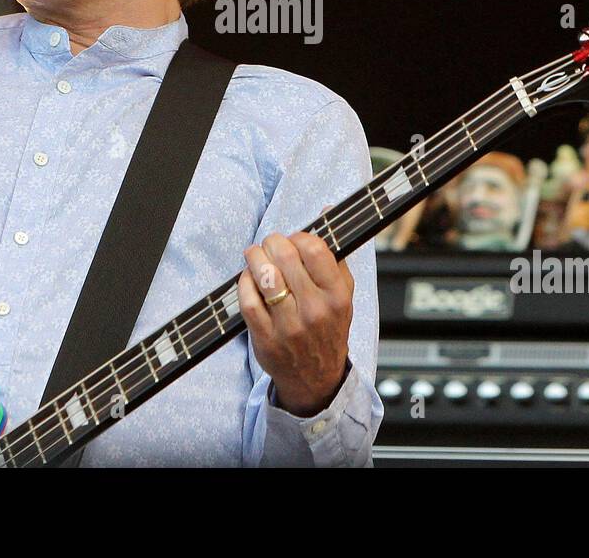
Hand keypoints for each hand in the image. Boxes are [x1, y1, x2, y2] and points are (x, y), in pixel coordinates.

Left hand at [240, 222, 352, 416]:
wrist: (317, 377)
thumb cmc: (329, 328)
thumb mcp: (344, 293)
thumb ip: (336, 254)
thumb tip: (327, 211)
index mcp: (337, 295)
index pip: (314, 249)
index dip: (299, 236)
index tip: (294, 240)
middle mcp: (315, 310)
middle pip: (284, 256)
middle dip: (272, 242)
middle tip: (270, 244)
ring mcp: (289, 326)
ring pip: (263, 275)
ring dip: (254, 257)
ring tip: (255, 256)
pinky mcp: (265, 338)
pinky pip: (247, 299)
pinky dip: (244, 282)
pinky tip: (249, 278)